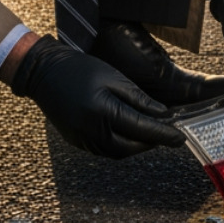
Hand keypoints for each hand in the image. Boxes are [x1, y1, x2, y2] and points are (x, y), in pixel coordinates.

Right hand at [8, 37, 184, 156]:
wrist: (43, 73)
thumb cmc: (80, 69)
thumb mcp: (114, 77)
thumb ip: (138, 98)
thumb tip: (162, 114)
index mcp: (103, 112)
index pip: (142, 129)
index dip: (164, 135)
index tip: (181, 138)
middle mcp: (92, 131)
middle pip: (131, 147)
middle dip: (152, 142)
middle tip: (167, 133)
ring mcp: (82, 140)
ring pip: (118, 153)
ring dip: (136, 146)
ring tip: (150, 133)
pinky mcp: (76, 142)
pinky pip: (104, 151)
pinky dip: (120, 146)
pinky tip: (128, 133)